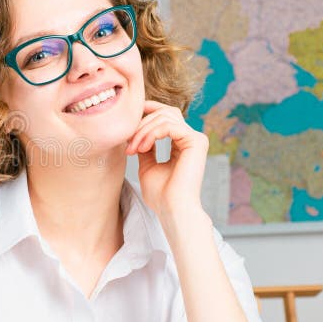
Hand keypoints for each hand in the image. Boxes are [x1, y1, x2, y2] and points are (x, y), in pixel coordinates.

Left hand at [124, 100, 208, 220]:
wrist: (172, 209)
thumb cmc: (160, 194)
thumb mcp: (147, 166)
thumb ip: (146, 148)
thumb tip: (136, 133)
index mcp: (182, 144)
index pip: (166, 116)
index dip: (147, 112)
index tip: (127, 121)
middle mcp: (191, 139)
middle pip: (165, 112)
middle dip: (141, 123)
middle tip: (128, 143)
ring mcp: (195, 139)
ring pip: (164, 117)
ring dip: (142, 130)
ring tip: (133, 149)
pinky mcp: (196, 141)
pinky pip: (168, 125)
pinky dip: (150, 133)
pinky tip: (142, 148)